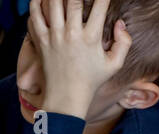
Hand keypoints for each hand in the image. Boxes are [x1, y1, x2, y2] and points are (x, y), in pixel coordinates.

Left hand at [29, 0, 130, 117]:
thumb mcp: (114, 65)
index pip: (100, 5)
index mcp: (91, 38)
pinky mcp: (41, 42)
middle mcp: (72, 34)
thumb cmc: (91, 82)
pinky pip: (34, 16)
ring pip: (53, 3)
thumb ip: (124, 42)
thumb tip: (120, 23)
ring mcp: (54, 37)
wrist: (66, 99)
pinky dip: (36, 3)